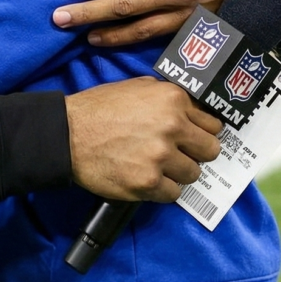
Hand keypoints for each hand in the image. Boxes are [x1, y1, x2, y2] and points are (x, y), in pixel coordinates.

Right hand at [65, 78, 222, 201]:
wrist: (68, 134)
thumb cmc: (98, 108)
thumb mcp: (136, 87)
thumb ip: (166, 97)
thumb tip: (190, 110)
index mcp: (173, 99)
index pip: (212, 124)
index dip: (201, 132)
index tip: (193, 139)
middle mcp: (173, 126)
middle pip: (210, 150)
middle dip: (196, 154)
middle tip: (178, 155)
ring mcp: (162, 156)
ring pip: (193, 174)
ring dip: (177, 173)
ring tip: (157, 167)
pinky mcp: (149, 182)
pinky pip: (174, 194)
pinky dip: (162, 190)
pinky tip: (147, 179)